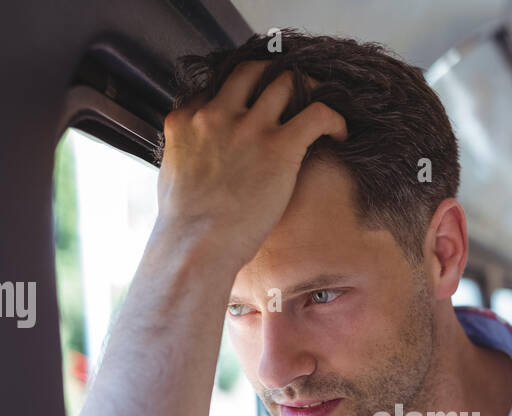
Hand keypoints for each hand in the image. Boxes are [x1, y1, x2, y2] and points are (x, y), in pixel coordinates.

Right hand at [155, 61, 347, 269]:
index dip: (241, 95)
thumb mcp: (171, 176)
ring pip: (287, 82)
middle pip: (252, 71)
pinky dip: (334, 118)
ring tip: (322, 106)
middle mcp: (216, 114)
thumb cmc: (183, 228)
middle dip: (275, 76)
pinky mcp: (279, 147)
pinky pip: (317, 113)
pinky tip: (340, 133)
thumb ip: (186, 154)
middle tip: (294, 93)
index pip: (217, 89)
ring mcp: (248, 128)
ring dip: (309, 89)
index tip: (256, 108)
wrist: (195, 247)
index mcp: (186, 121)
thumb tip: (200, 161)